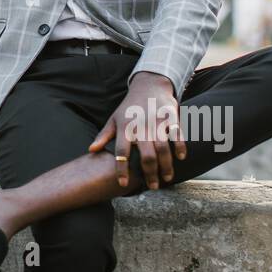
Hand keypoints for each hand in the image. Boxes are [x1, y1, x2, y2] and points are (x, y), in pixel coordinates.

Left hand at [88, 72, 186, 190]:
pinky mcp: (171, 117)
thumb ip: (104, 135)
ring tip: (166, 178)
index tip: (123, 183)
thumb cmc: (130, 106)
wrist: (149, 84)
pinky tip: (180, 158)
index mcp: (125, 127)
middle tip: (153, 186)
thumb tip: (91, 150)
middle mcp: (141, 126)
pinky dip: (180, 147)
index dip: (121, 168)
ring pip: (162, 149)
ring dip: (166, 166)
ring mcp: (157, 122)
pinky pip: (177, 135)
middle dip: (150, 173)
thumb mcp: (114, 119)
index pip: (121, 151)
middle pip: (146, 155)